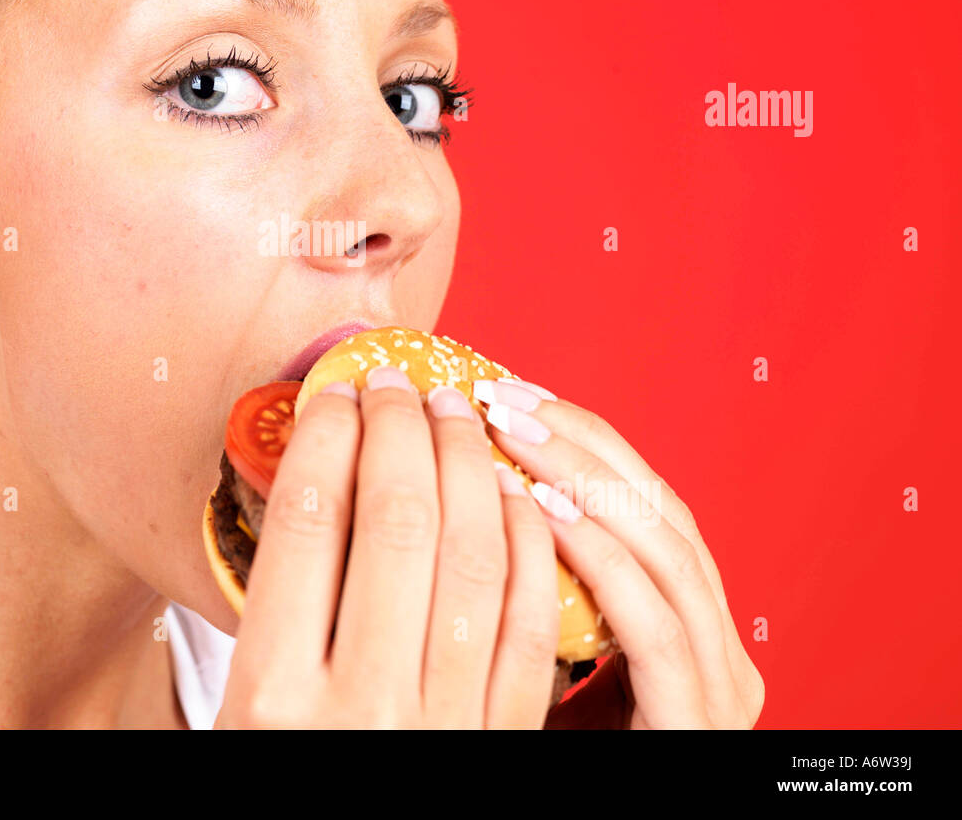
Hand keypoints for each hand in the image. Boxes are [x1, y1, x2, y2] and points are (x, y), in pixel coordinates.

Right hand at [215, 365, 563, 728]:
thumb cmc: (285, 769)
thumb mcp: (244, 708)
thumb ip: (279, 608)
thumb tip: (317, 474)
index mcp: (273, 697)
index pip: (311, 521)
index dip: (332, 434)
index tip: (341, 391)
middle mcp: (360, 709)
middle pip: (398, 521)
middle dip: (404, 429)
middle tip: (403, 383)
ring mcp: (443, 726)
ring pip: (476, 559)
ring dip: (473, 467)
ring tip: (460, 415)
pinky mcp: (503, 739)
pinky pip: (531, 621)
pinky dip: (529, 542)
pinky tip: (514, 493)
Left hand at [480, 378, 765, 728]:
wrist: (592, 812)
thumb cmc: (549, 739)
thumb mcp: (541, 645)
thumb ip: (530, 576)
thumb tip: (451, 479)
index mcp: (684, 610)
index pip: (639, 496)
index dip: (577, 435)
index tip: (507, 391)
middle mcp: (716, 637)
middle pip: (655, 506)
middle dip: (576, 442)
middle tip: (499, 395)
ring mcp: (717, 677)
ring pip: (663, 549)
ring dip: (584, 480)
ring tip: (510, 433)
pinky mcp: (697, 717)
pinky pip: (653, 624)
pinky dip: (604, 560)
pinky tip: (547, 514)